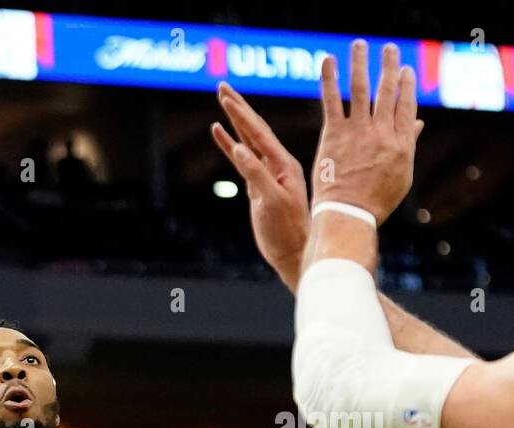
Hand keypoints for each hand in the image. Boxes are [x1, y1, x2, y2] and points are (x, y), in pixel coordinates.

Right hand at [211, 83, 309, 289]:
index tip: (225, 95)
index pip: (259, 133)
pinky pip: (242, 159)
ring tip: (222, 100)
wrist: (294, 254)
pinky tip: (219, 132)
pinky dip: (229, 145)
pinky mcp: (258, 187)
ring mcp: (268, 175)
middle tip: (222, 85)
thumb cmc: (288, 231)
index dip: (241, 113)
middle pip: (254, 129)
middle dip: (238, 106)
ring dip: (235, 120)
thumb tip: (239, 148)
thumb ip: (256, 174)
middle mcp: (278, 164)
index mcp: (284, 164)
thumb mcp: (272, 201)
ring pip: (248, 140)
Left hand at [311, 40, 422, 224]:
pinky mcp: (334, 134)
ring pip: (361, 89)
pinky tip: (328, 61)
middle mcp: (381, 133)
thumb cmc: (376, 200)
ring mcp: (357, 132)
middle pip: (387, 92)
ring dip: (360, 63)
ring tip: (360, 45)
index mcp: (401, 143)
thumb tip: (417, 123)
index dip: (406, 85)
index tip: (405, 69)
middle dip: (389, 66)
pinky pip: (332, 100)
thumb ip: (408, 145)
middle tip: (389, 48)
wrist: (348, 214)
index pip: (406, 105)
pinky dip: (329, 79)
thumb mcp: (401, 176)